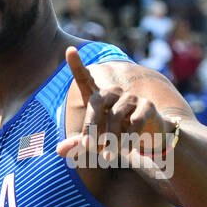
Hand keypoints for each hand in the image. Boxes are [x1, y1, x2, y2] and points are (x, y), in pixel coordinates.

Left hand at [55, 46, 170, 177]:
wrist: (148, 140)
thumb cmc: (115, 138)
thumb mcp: (95, 143)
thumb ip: (77, 145)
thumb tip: (58, 150)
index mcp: (97, 98)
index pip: (84, 78)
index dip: (76, 64)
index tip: (69, 50)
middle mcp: (113, 93)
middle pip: (96, 104)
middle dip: (90, 128)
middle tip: (88, 148)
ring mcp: (131, 98)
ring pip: (115, 117)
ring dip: (110, 138)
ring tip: (107, 155)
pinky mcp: (147, 106)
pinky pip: (135, 123)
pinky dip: (128, 139)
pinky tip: (126, 150)